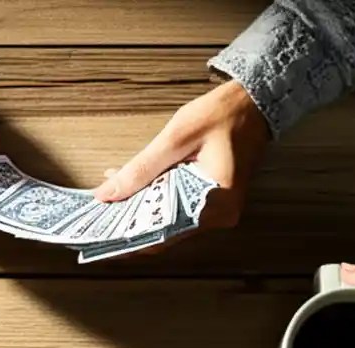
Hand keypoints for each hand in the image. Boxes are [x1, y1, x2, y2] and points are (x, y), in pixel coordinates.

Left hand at [95, 80, 268, 235]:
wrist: (253, 104)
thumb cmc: (222, 115)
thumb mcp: (175, 138)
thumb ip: (139, 169)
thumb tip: (108, 193)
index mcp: (216, 204)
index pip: (164, 234)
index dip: (129, 236)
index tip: (103, 232)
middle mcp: (220, 216)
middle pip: (165, 231)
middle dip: (131, 222)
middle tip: (101, 214)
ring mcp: (218, 211)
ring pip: (170, 221)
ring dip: (142, 209)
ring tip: (112, 198)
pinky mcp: (214, 203)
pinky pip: (179, 210)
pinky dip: (156, 200)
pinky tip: (136, 188)